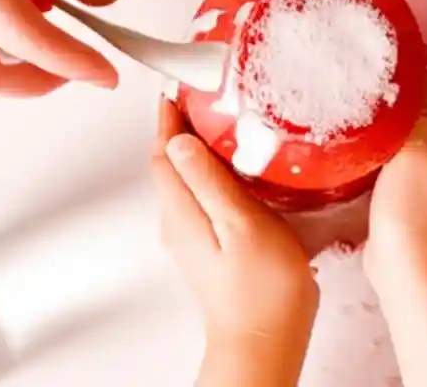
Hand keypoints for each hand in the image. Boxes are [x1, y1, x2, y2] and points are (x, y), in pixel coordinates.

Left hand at [151, 101, 316, 384]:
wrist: (264, 344)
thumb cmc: (261, 292)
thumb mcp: (240, 225)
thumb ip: (208, 181)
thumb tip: (178, 140)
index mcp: (181, 211)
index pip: (162, 150)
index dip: (168, 114)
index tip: (180, 83)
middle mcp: (179, 222)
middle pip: (170, 161)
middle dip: (182, 125)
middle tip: (205, 93)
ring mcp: (194, 236)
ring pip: (188, 178)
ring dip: (199, 147)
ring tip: (226, 120)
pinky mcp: (213, 246)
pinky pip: (204, 196)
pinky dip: (215, 171)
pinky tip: (243, 168)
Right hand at [364, 73, 426, 386]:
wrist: (424, 291)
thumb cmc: (420, 225)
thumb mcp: (418, 153)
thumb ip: (420, 111)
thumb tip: (421, 68)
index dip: (407, 67)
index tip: (373, 54)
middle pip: (424, 112)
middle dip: (394, 95)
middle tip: (355, 81)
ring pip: (410, 141)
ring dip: (385, 127)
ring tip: (349, 114)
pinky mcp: (414, 211)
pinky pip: (396, 170)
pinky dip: (379, 158)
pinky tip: (355, 160)